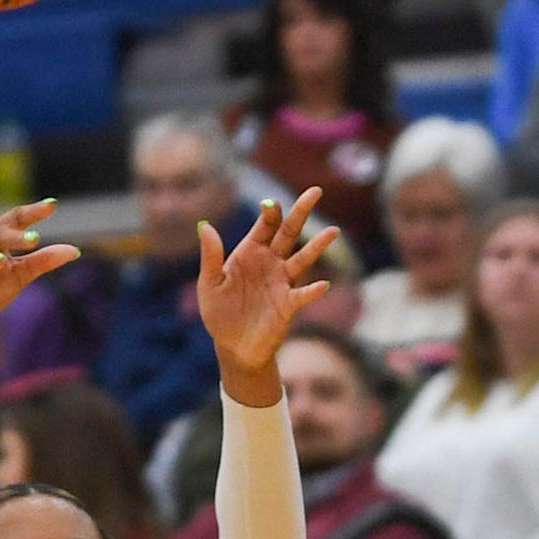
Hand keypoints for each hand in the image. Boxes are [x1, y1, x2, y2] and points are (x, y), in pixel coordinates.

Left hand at [194, 189, 336, 394]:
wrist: (233, 347)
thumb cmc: (219, 313)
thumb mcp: (209, 284)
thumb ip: (210, 256)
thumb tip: (204, 226)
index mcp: (250, 253)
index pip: (265, 226)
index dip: (270, 212)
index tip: (271, 205)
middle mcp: (270, 263)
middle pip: (289, 232)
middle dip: (301, 212)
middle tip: (315, 191)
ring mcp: (282, 282)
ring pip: (303, 259)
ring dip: (317, 246)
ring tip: (333, 231)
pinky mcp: (288, 305)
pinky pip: (303, 295)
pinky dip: (312, 291)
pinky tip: (322, 286)